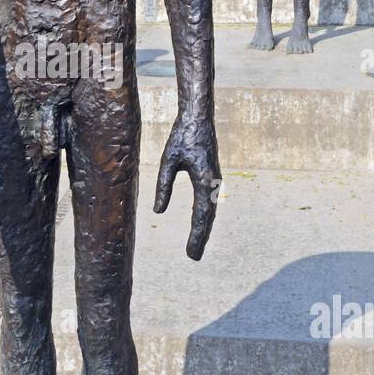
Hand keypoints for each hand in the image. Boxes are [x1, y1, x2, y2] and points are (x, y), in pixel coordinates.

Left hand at [153, 115, 220, 260]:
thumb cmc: (181, 136)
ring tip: (197, 246)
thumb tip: (158, 211)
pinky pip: (209, 200)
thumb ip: (163, 185)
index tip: (191, 254)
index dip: (196, 236)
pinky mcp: (212, 175)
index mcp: (204, 180)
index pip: (201, 215)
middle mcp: (213, 183)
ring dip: (204, 228)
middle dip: (201, 238)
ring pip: (211, 210)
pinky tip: (200, 223)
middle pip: (208, 217)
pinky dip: (205, 215)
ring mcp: (215, 179)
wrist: (198, 117)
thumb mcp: (167, 161)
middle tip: (194, 257)